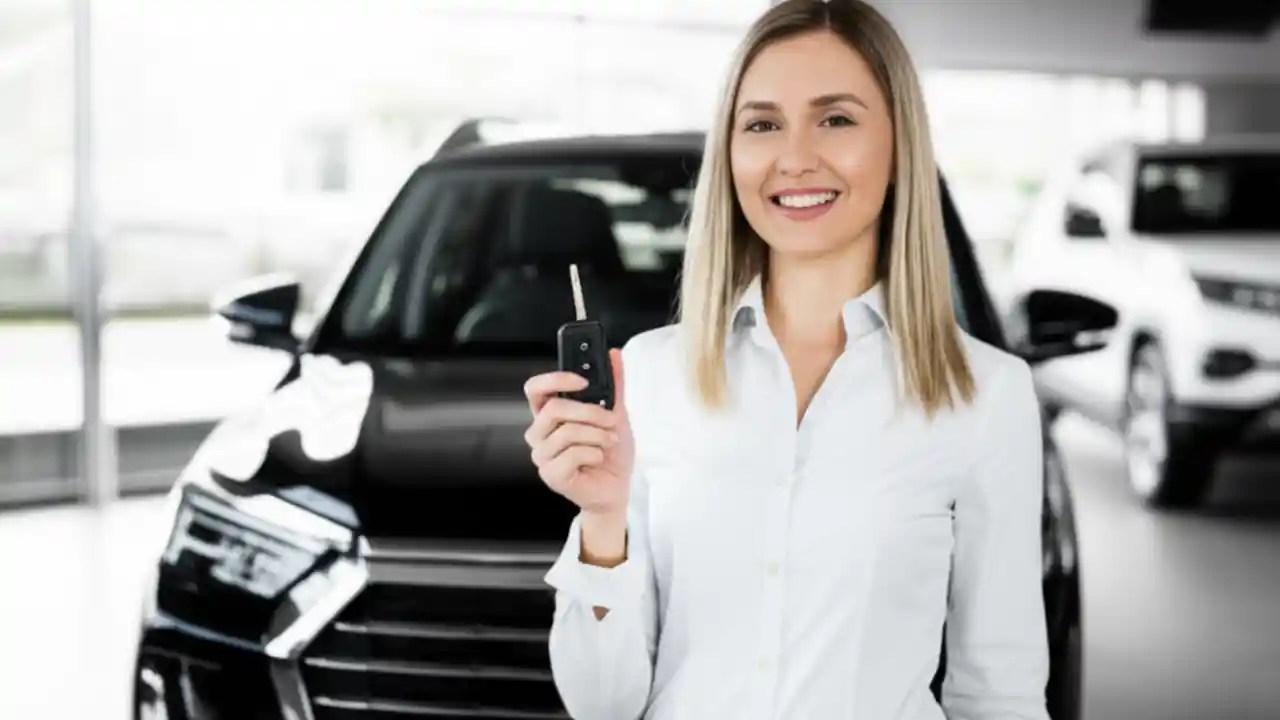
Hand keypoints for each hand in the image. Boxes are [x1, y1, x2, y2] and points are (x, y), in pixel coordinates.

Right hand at [522, 348, 634, 519]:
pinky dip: (595, 453)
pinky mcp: (551, 475)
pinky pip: (572, 455)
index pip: (534, 388)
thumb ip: (613, 385)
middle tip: (612, 419)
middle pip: (554, 408)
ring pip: (566, 432)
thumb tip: (614, 354)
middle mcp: (540, 434)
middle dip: (589, 412)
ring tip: (609, 442)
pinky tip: (599, 458)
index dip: (555, 379)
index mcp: (550, 415)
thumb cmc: (611, 453)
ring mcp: (543, 456)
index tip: (582, 381)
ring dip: (597, 435)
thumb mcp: (616, 414)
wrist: (618, 489)